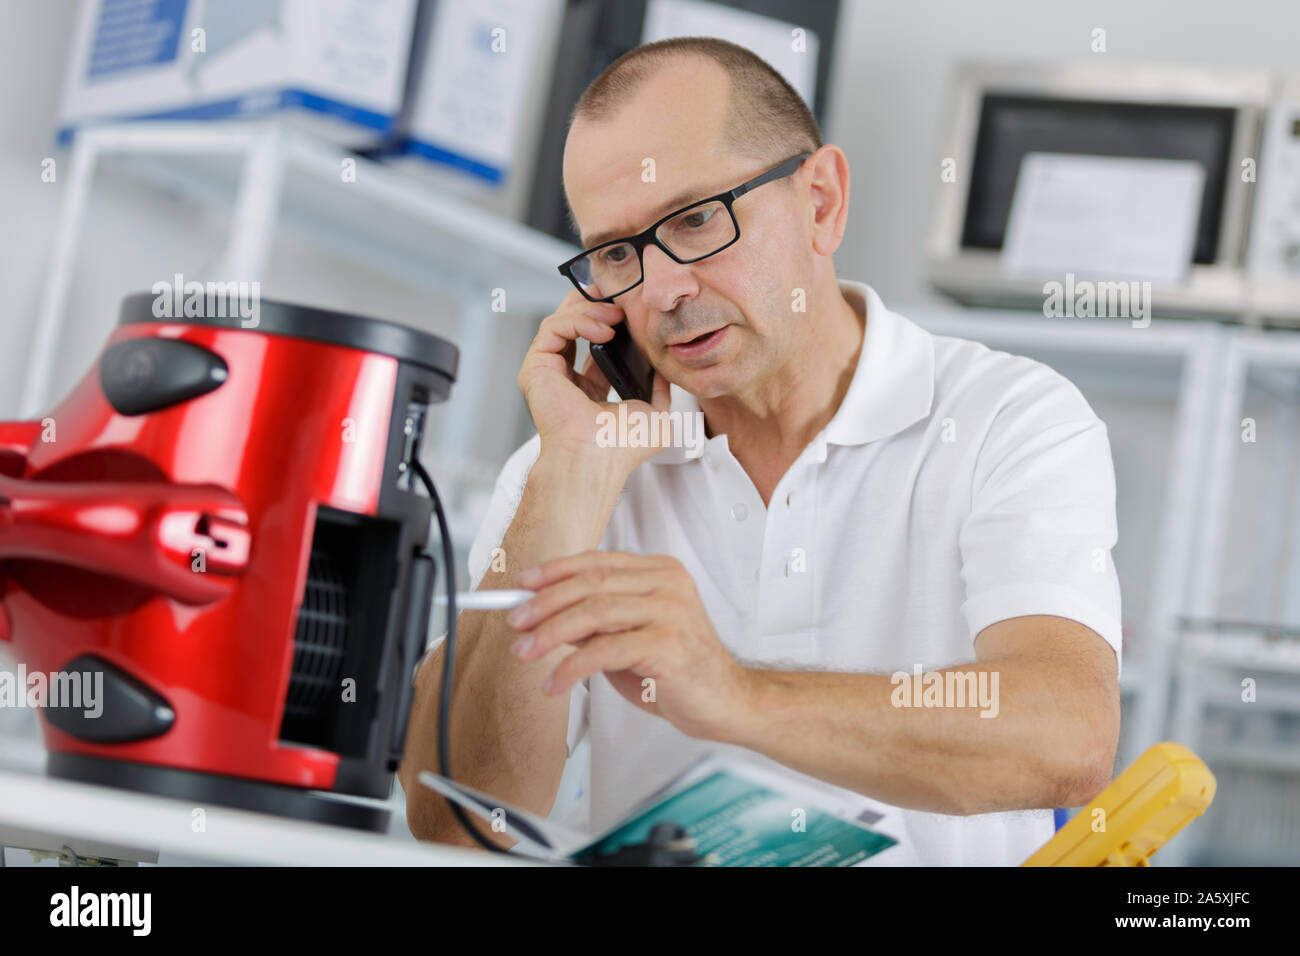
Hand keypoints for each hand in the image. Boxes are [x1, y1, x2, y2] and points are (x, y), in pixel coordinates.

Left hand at [505, 550, 751, 739]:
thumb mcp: (631, 637)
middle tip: (516, 623)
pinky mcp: (667, 644)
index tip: (522, 586)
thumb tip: (543, 614)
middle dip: (544, 603)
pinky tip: (555, 682)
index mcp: (661, 572)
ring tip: (525, 652)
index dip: (555, 571)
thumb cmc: (680, 670)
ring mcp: (670, 611)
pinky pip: (604, 650)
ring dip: (550, 633)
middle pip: (591, 583)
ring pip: (593, 612)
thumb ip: (595, 622)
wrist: (725, 702)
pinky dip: (571, 667)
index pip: (598, 561)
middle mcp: (668, 584)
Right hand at [517, 289, 671, 469]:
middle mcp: (563, 379)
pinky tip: (603, 327)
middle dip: (594, 303)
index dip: (609, 319)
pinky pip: (553, 328)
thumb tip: (663, 371)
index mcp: (587, 390)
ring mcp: (547, 373)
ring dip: (591, 309)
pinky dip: (578, 320)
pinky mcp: (536, 368)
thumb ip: (659, 391)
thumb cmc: (620, 448)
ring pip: (561, 321)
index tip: (628, 307)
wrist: (597, 459)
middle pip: (572, 325)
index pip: (592, 343)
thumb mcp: (654, 415)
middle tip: (617, 292)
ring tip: (617, 313)